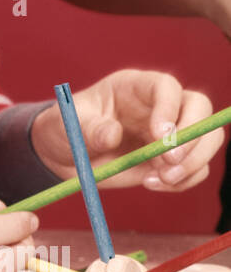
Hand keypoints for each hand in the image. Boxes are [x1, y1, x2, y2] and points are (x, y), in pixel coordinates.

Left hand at [29, 70, 217, 190]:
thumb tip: (112, 134)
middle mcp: (159, 106)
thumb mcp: (67, 125)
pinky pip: (196, 168)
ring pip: (207, 138)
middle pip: (199, 108)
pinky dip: (183, 181)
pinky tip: (152, 184)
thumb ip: (88, 129)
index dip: (169, 109)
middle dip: (192, 136)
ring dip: (193, 162)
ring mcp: (170, 132)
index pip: (166, 86)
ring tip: (159, 179)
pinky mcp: (171, 159)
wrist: (65, 155)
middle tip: (168, 162)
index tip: (159, 137)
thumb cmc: (66, 128)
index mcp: (134, 87)